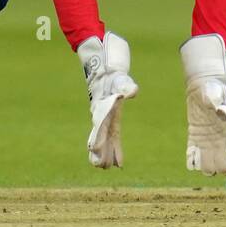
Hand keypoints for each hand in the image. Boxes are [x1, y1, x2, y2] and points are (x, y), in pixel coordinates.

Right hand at [77, 32, 138, 168]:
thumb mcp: (119, 74)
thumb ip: (125, 85)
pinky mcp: (110, 114)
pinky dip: (114, 146)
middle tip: (101, 166)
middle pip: (100, 133)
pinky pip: (111, 133)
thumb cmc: (110, 66)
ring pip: (104, 136)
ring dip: (105, 151)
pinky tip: (118, 160)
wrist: (101, 58)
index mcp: (104, 104)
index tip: (94, 150)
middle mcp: (101, 111)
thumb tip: (131, 92)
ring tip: (105, 167)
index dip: (98, 137)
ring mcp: (104, 113)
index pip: (100, 123)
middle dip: (101, 150)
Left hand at [180, 34, 225, 175]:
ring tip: (201, 159)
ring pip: (210, 168)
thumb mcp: (215, 93)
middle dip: (220, 167)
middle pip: (225, 167)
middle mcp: (221, 141)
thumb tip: (219, 108)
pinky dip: (193, 162)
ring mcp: (208, 144)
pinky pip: (194, 160)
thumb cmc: (212, 90)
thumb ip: (216, 100)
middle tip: (213, 160)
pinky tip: (191, 155)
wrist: (202, 90)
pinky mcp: (195, 142)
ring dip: (207, 168)